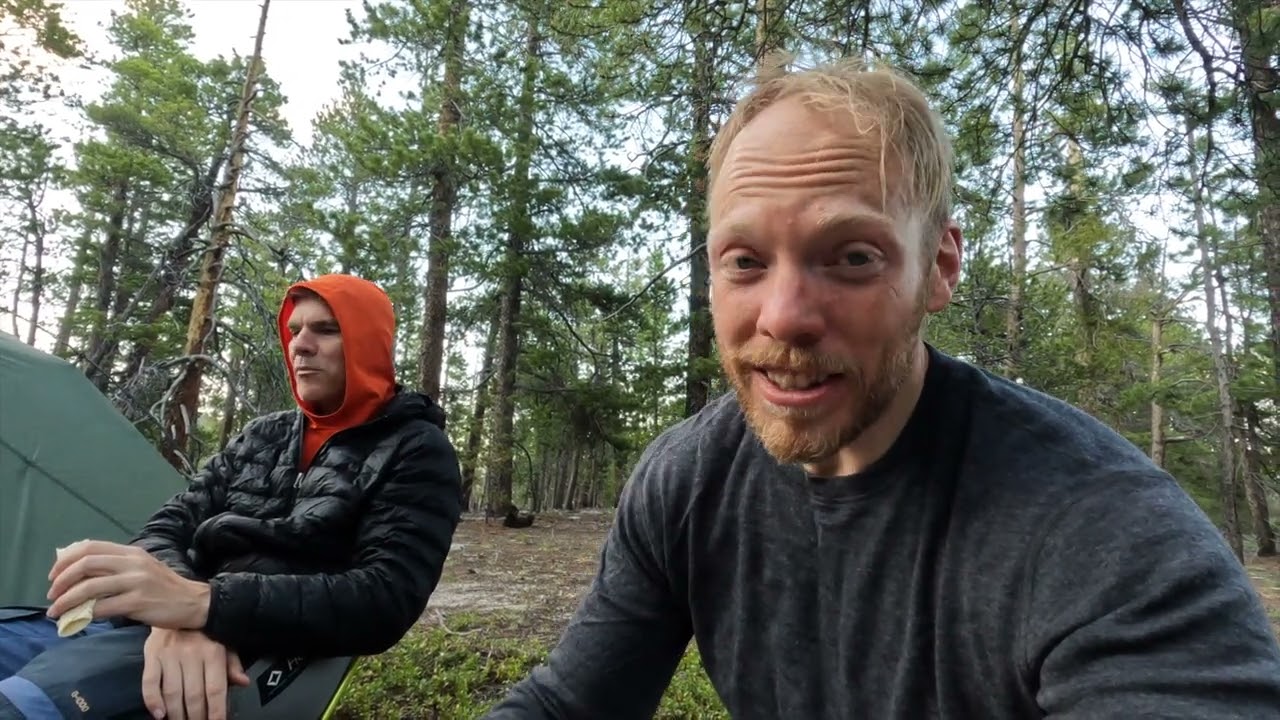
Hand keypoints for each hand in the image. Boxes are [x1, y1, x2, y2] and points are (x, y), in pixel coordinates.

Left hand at [46, 540, 210, 629]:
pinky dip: (84, 614)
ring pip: (90, 587)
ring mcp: (136, 582)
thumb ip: (116, 567)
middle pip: (86, 564)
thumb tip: (80, 572)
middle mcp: (133, 563)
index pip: (90, 547)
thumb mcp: (142, 569)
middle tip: (52, 595)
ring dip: (67, 601)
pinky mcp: (138, 603)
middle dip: (62, 580)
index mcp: (131, 552)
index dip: (66, 560)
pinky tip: (77, 620)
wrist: (194, 603)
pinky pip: (103, 607)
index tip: (54, 576)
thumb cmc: (165, 588)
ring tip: (56, 612)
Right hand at [142, 627, 249, 719]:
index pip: (215, 689)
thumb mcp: (224, 643)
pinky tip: (159, 715)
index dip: (216, 711)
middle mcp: (192, 653)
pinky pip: (149, 682)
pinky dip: (152, 701)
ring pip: (172, 692)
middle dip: (196, 716)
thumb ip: (232, 664)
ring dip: (177, 714)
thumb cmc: (204, 632)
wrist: (177, 608)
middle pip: (194, 695)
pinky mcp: (151, 655)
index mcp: (213, 652)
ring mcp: (170, 655)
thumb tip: (243, 682)